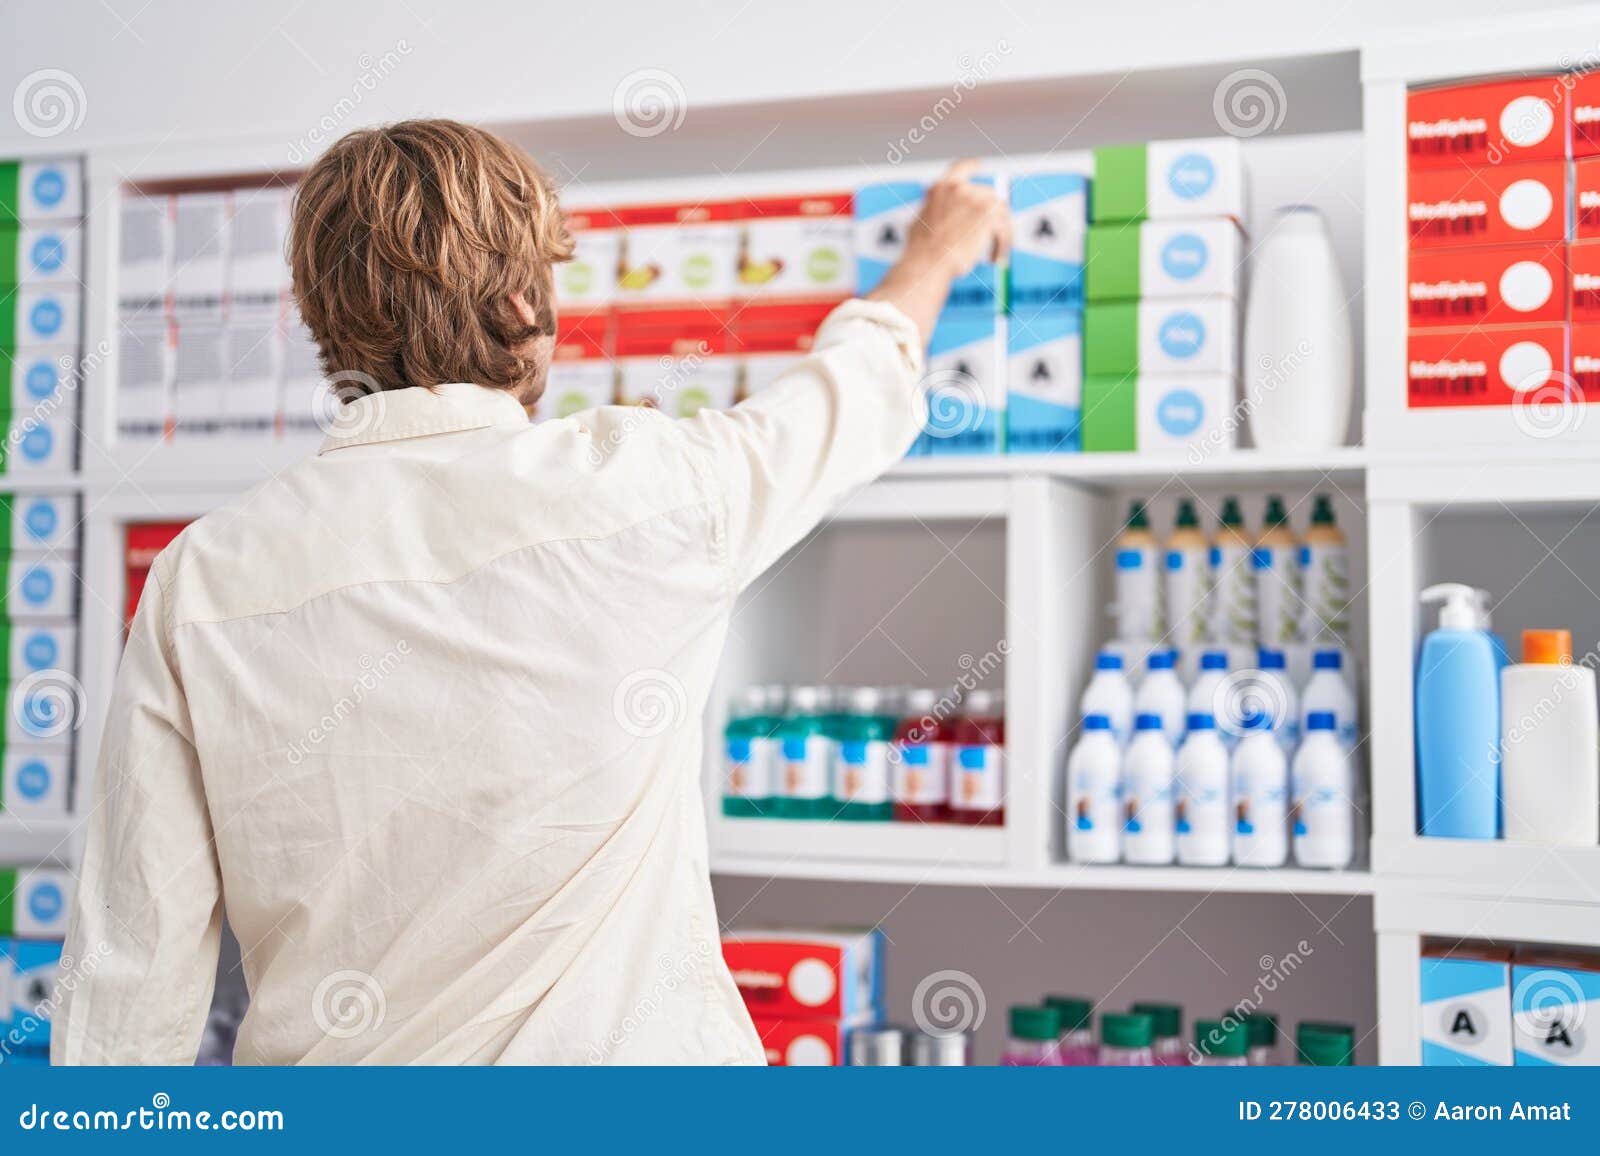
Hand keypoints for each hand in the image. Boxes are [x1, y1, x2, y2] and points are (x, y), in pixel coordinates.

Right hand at [903, 159, 1010, 280]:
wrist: (928, 261)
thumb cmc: (922, 250)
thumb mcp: (919, 222)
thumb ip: (932, 212)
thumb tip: (935, 215)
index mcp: (941, 189)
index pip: (960, 168)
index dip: (971, 166)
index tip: (977, 164)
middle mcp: (960, 190)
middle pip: (988, 195)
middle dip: (990, 215)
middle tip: (991, 232)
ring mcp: (976, 200)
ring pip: (1000, 213)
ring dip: (1000, 232)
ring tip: (995, 251)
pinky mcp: (990, 215)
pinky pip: (1004, 228)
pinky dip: (1003, 243)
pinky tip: (996, 256)